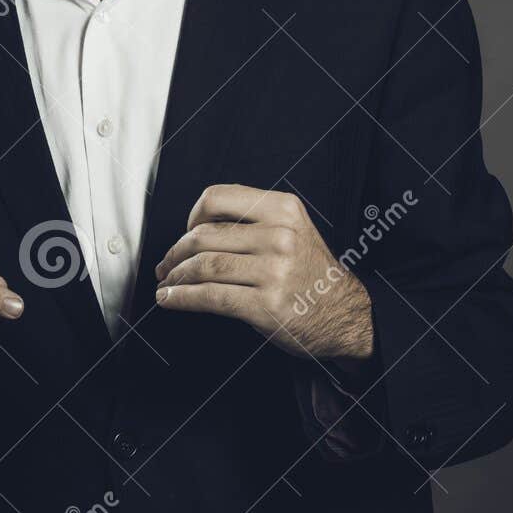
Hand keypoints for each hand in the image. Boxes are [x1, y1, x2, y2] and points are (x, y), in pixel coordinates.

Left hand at [154, 183, 374, 365]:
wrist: (345, 315)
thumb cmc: (312, 275)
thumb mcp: (293, 230)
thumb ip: (252, 221)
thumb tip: (194, 229)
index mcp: (283, 209)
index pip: (218, 197)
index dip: (191, 215)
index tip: (185, 231)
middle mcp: (279, 235)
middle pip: (203, 235)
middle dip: (175, 252)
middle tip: (166, 264)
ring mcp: (274, 271)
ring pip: (203, 266)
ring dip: (175, 276)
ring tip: (167, 283)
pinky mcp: (266, 305)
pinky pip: (210, 297)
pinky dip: (182, 299)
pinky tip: (171, 300)